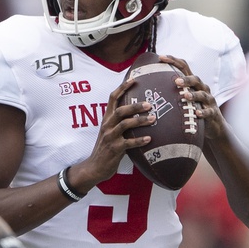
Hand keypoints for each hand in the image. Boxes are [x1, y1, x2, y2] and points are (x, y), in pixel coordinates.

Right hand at [67, 77, 152, 191]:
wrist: (94, 167)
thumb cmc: (106, 149)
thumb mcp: (110, 132)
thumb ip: (120, 122)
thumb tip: (139, 113)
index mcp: (106, 119)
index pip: (113, 98)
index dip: (123, 88)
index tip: (134, 79)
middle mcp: (107, 126)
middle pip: (120, 110)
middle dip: (135, 106)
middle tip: (150, 104)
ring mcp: (110, 137)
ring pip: (125, 124)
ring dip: (140, 121)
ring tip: (154, 119)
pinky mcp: (114, 149)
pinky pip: (129, 143)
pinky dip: (140, 140)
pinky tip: (149, 139)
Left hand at [159, 55, 221, 132]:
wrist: (213, 124)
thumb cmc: (193, 109)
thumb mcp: (183, 99)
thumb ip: (170, 92)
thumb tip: (146, 90)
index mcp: (192, 83)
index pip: (184, 67)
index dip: (173, 61)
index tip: (161, 57)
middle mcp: (201, 88)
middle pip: (195, 79)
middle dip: (186, 79)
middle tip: (176, 81)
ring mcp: (208, 100)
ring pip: (202, 94)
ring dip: (193, 95)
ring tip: (185, 96)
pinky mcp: (212, 112)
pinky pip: (209, 111)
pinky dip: (203, 112)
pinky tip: (197, 113)